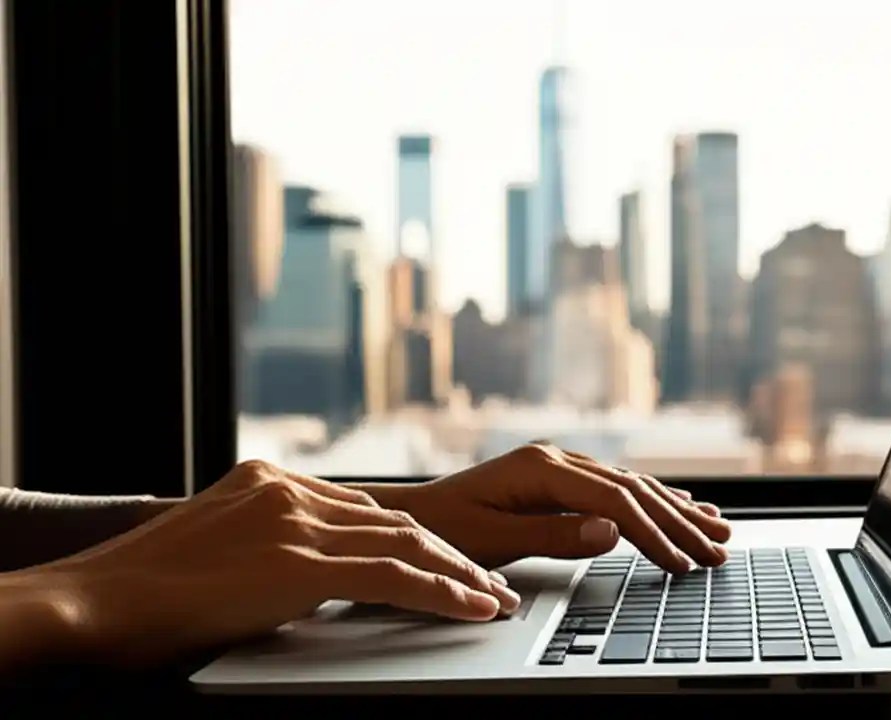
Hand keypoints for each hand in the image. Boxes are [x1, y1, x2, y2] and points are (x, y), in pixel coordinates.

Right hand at [17, 460, 519, 667]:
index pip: (363, 509)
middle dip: (448, 554)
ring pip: (403, 543)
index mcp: (268, 481)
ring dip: (458, 574)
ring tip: (493, 599)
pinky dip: (441, 592)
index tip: (447, 561)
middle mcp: (287, 491)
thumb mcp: (214, 551)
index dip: (413, 540)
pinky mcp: (296, 564)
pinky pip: (391, 577)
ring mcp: (293, 522)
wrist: (89, 603)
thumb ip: (266, 548)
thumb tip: (306, 580)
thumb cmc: (140, 595)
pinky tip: (472, 607)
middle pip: (394, 521)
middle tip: (488, 583)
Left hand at [358, 442, 731, 573]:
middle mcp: (555, 459)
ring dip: (675, 510)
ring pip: (630, 486)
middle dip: (680, 521)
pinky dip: (651, 501)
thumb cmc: (439, 530)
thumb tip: (613, 531)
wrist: (407, 515)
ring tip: (716, 528)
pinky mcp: (555, 479)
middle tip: (720, 549)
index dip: (655, 533)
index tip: (683, 563)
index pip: (615, 501)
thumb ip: (553, 535)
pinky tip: (677, 506)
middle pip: (632, 489)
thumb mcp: (490, 539)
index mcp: (540, 469)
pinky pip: (615, 488)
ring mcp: (557, 466)